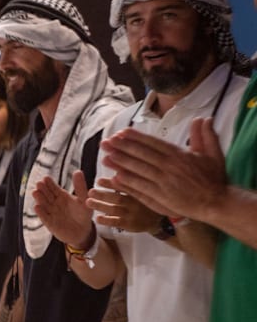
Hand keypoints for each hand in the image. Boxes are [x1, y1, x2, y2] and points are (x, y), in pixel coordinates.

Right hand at [32, 171, 94, 247]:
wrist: (83, 232)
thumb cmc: (83, 215)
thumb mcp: (84, 199)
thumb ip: (80, 187)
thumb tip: (78, 171)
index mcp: (61, 196)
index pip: (53, 188)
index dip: (49, 183)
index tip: (45, 178)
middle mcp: (54, 203)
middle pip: (46, 195)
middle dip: (42, 189)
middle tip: (39, 184)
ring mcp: (51, 213)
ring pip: (43, 204)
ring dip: (39, 199)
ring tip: (35, 192)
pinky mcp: (49, 223)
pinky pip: (44, 217)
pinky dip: (40, 212)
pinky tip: (37, 207)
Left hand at [86, 179, 161, 232]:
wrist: (159, 220)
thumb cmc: (145, 198)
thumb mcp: (143, 186)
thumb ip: (130, 174)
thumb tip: (114, 160)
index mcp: (138, 190)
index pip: (124, 186)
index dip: (112, 183)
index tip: (98, 180)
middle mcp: (136, 202)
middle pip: (118, 198)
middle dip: (103, 195)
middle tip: (90, 192)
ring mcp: (133, 214)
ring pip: (115, 210)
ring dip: (101, 206)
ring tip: (88, 202)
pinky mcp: (131, 225)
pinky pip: (117, 223)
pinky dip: (107, 220)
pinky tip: (97, 218)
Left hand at [100, 119, 226, 220]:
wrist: (215, 202)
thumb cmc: (213, 179)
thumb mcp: (212, 154)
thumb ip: (204, 136)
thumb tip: (202, 119)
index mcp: (179, 155)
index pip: (153, 143)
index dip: (136, 138)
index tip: (121, 133)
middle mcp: (169, 167)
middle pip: (141, 154)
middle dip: (122, 147)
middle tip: (106, 142)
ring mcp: (163, 182)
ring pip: (138, 169)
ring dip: (121, 163)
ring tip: (106, 156)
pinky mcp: (160, 197)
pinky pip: (141, 187)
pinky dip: (128, 182)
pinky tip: (115, 177)